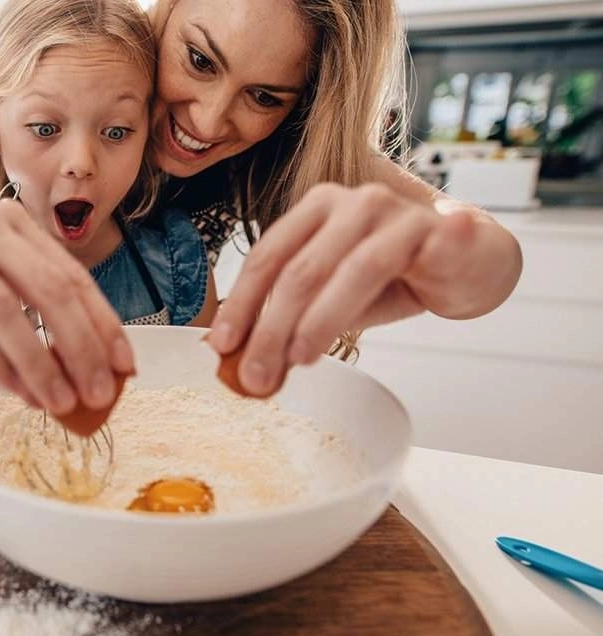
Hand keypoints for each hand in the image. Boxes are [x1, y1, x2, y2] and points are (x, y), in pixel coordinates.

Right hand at [0, 198, 134, 412]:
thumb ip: (28, 297)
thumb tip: (85, 359)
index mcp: (11, 221)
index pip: (71, 275)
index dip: (104, 323)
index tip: (126, 366)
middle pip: (47, 290)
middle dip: (82, 347)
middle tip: (101, 393)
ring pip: (5, 311)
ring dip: (40, 364)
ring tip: (62, 404)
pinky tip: (16, 391)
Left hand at [207, 182, 518, 395]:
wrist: (474, 263)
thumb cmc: (398, 278)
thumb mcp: (337, 297)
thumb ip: (296, 316)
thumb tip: (244, 359)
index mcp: (317, 210)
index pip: (267, 256)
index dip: (241, 302)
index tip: (221, 344)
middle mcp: (350, 202)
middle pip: (297, 269)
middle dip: (270, 326)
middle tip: (255, 372)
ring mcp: (392, 210)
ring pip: (339, 271)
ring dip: (312, 322)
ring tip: (296, 361)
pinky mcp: (431, 229)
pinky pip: (385, 267)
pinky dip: (358, 305)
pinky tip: (340, 340)